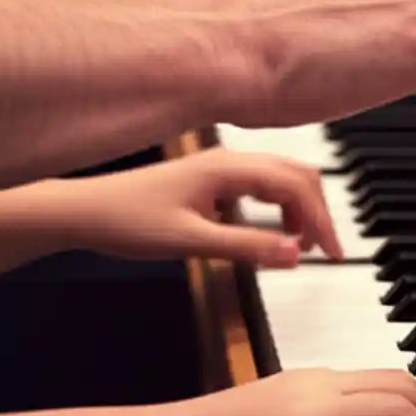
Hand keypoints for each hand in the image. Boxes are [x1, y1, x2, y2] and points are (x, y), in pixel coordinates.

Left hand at [52, 149, 339, 265]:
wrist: (84, 212)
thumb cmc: (127, 220)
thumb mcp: (191, 242)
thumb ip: (247, 247)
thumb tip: (294, 254)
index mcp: (229, 168)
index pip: (295, 186)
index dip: (320, 219)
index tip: (331, 252)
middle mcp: (231, 161)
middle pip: (298, 176)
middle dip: (320, 212)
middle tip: (329, 250)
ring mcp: (224, 168)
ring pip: (284, 179)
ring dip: (302, 210)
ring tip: (305, 246)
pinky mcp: (215, 180)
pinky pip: (264, 186)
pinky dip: (283, 208)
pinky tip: (278, 233)